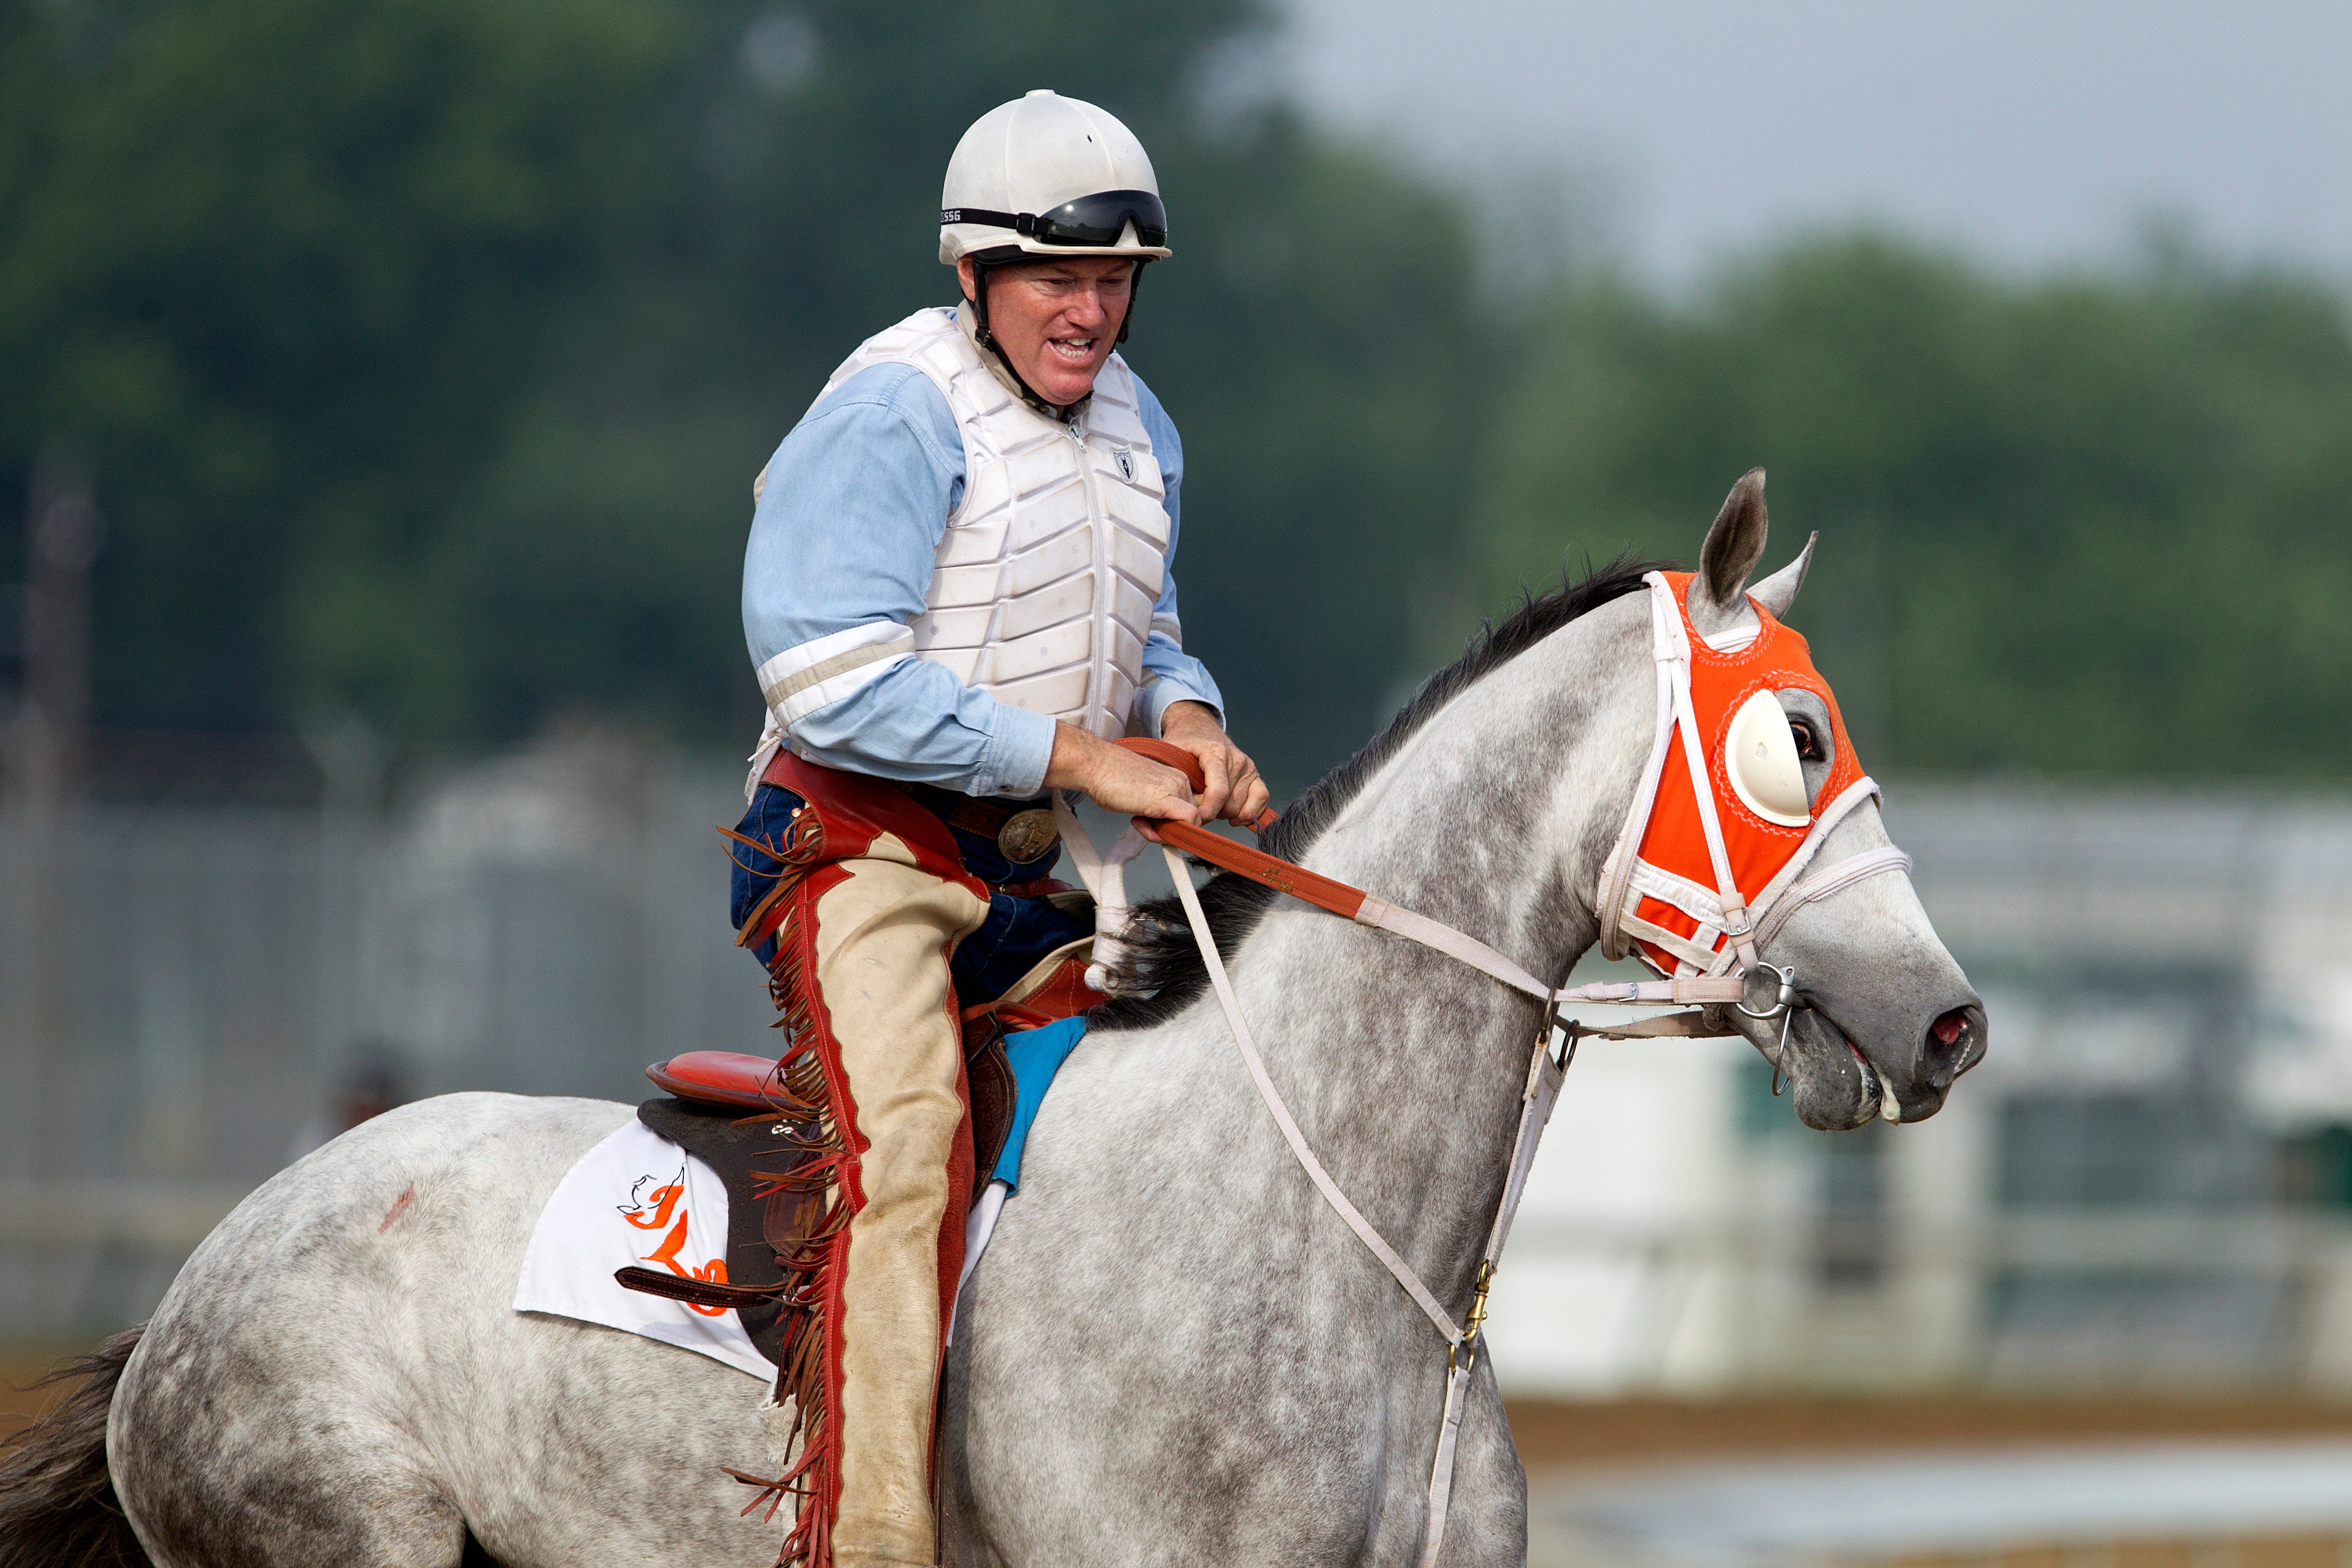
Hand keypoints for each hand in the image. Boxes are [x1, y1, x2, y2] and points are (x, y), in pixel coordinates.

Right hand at [1043, 722, 1197, 840]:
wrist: (1094, 764)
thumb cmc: (1109, 778)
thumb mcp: (1140, 795)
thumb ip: (1155, 809)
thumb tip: (1163, 828)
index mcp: (1175, 777)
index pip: (1187, 809)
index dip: (1170, 823)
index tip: (1147, 820)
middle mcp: (1180, 780)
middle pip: (1189, 818)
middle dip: (1166, 828)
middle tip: (1140, 822)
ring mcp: (1176, 788)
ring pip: (1188, 824)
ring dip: (1162, 832)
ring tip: (1137, 820)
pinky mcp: (1168, 799)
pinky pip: (1188, 824)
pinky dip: (1169, 834)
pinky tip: (1141, 823)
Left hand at [1159, 702, 1269, 828]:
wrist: (1197, 727)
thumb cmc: (1184, 742)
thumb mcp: (1171, 753)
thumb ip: (1176, 777)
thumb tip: (1180, 804)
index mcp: (1216, 753)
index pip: (1219, 791)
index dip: (1207, 811)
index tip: (1196, 818)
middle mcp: (1236, 760)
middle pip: (1230, 803)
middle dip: (1213, 812)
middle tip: (1198, 808)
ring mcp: (1248, 767)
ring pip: (1242, 805)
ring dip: (1226, 813)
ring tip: (1210, 806)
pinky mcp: (1254, 774)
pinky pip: (1261, 798)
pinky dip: (1250, 812)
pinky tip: (1235, 818)